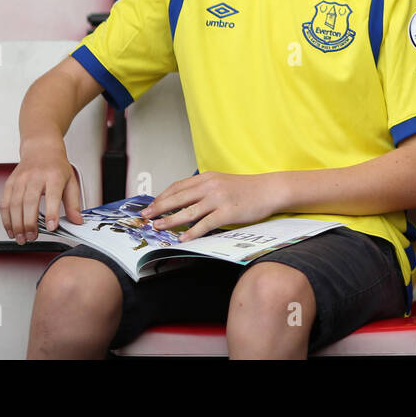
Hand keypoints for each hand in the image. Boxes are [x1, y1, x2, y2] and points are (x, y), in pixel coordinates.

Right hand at [0, 139, 82, 243]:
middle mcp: (35, 177)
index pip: (53, 196)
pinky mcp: (10, 183)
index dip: (51, 213)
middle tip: (32, 237)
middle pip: (30, 202)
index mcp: (54, 176)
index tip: (51, 227)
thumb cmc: (56, 167)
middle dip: (29, 223)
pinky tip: (11, 229)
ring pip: (14, 204)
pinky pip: (4, 203)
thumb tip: (77, 221)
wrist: (41, 149)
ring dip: (16, 224)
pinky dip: (6, 219)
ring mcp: (20, 179)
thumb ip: (74, 204)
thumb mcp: (71, 182)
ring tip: (21, 238)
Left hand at [142, 172, 286, 241]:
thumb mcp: (222, 182)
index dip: (162, 197)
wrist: (269, 190)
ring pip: (188, 211)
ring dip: (170, 221)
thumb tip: (184, 202)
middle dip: (159, 208)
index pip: (178, 186)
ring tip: (158, 228)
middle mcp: (211, 186)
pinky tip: (183, 239)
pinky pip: (205, 224)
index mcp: (207, 177)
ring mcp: (219, 199)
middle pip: (178, 197)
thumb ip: (204, 189)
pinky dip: (192, 232)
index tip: (151, 206)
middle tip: (146, 217)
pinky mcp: (228, 212)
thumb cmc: (246, 189)